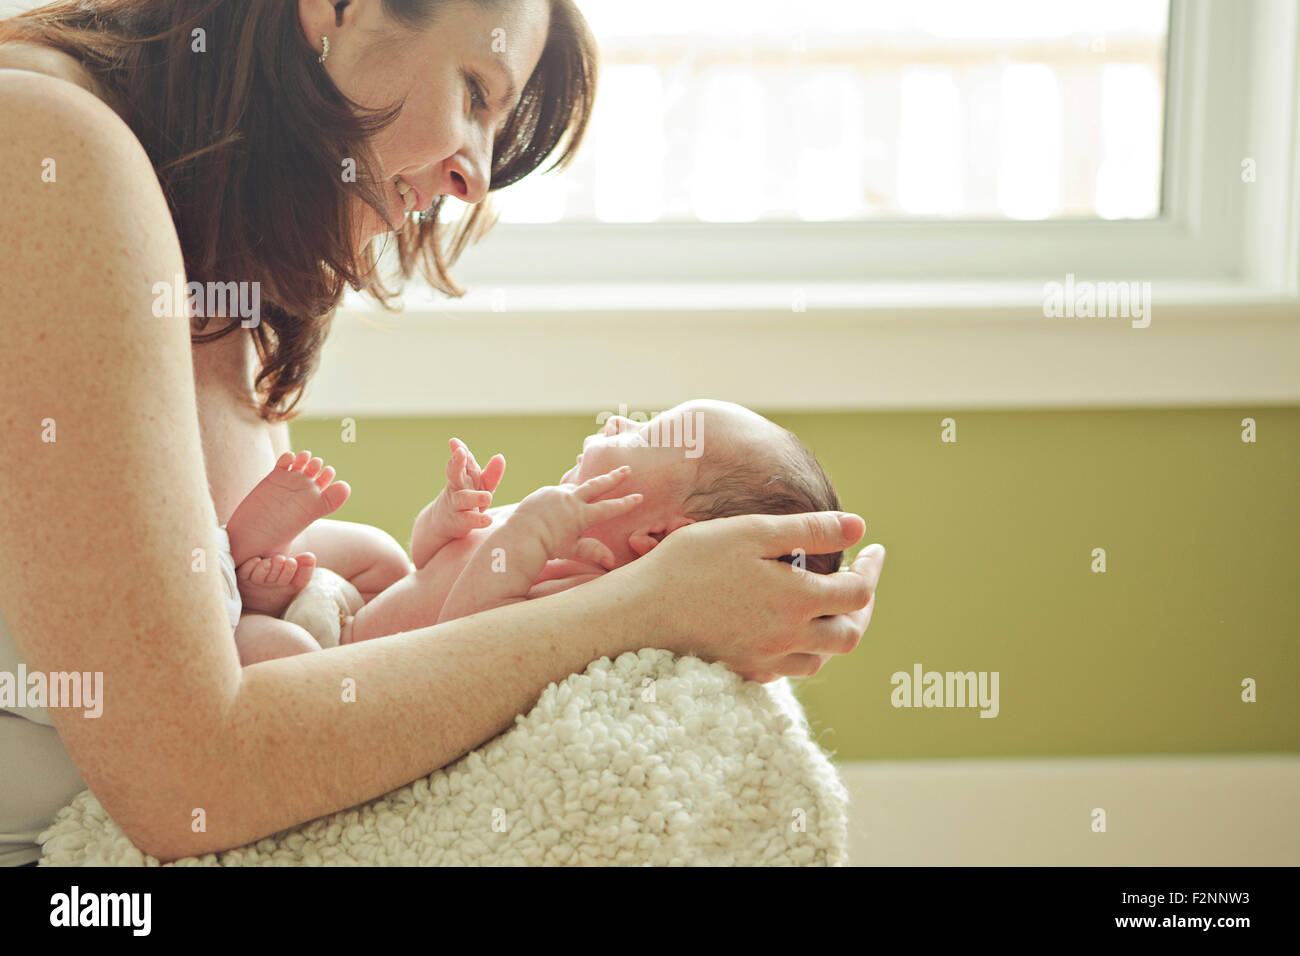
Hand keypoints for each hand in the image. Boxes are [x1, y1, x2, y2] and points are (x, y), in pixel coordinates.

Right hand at [428, 437, 505, 539]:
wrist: (443, 523)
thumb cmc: (467, 499)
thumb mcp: (480, 485)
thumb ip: (491, 473)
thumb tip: (500, 456)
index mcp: (463, 475)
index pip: (462, 461)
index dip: (459, 450)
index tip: (454, 442)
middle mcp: (457, 487)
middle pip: (454, 474)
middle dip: (456, 463)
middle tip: (460, 453)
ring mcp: (456, 505)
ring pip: (463, 499)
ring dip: (474, 497)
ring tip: (487, 497)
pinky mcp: (459, 522)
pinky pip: (468, 520)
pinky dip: (478, 520)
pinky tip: (488, 520)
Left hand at [511, 466, 642, 568]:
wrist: (521, 535)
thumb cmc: (548, 546)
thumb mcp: (572, 550)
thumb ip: (593, 551)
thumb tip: (611, 562)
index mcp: (581, 515)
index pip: (608, 508)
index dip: (625, 503)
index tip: (639, 497)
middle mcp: (571, 500)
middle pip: (597, 485)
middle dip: (614, 477)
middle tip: (627, 469)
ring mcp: (557, 493)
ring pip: (577, 488)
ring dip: (586, 488)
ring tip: (594, 489)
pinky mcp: (546, 491)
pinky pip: (560, 491)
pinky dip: (566, 495)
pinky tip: (564, 503)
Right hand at [610, 512, 883, 682]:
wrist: (637, 614)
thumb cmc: (690, 563)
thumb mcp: (750, 532)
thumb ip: (809, 530)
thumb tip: (859, 526)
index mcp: (797, 601)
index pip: (859, 593)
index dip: (873, 570)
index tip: (872, 550)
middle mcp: (788, 638)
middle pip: (849, 635)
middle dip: (862, 609)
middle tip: (858, 583)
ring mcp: (765, 662)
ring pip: (820, 658)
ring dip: (831, 633)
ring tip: (824, 606)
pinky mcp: (741, 673)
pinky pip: (786, 670)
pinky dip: (798, 649)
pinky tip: (784, 628)